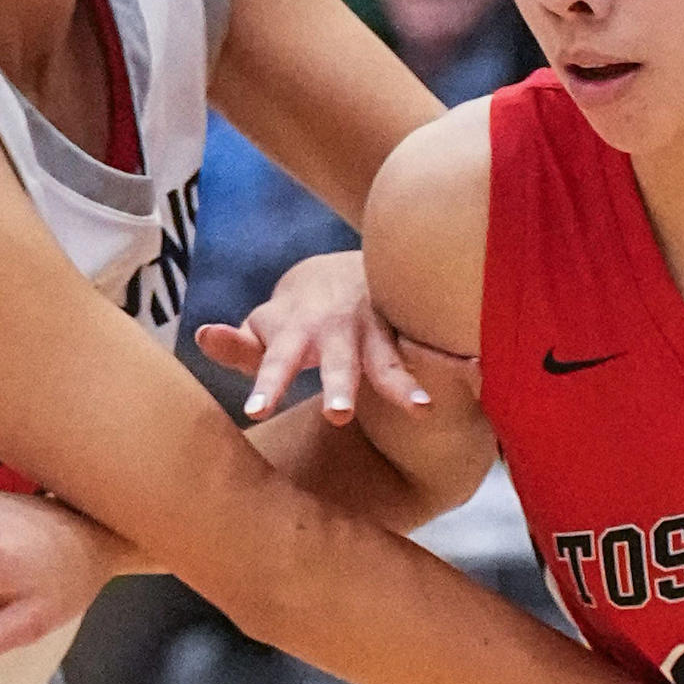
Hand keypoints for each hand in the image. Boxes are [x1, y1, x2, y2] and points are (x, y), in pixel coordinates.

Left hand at [200, 247, 435, 423]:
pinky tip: (480, 371)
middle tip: (336, 416)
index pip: (278, 360)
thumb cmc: (301, 317)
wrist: (353, 268)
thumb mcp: (268, 327)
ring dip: (403, 384)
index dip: (267, 383)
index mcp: (299, 331)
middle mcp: (340, 330)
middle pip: (338, 361)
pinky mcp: (412, 333)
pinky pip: (434, 350)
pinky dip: (457, 360)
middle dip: (339, 385)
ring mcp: (379, 331)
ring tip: (421, 411)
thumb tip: (203, 336)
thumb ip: (240, 343)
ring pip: (391, 358)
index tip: (255, 409)